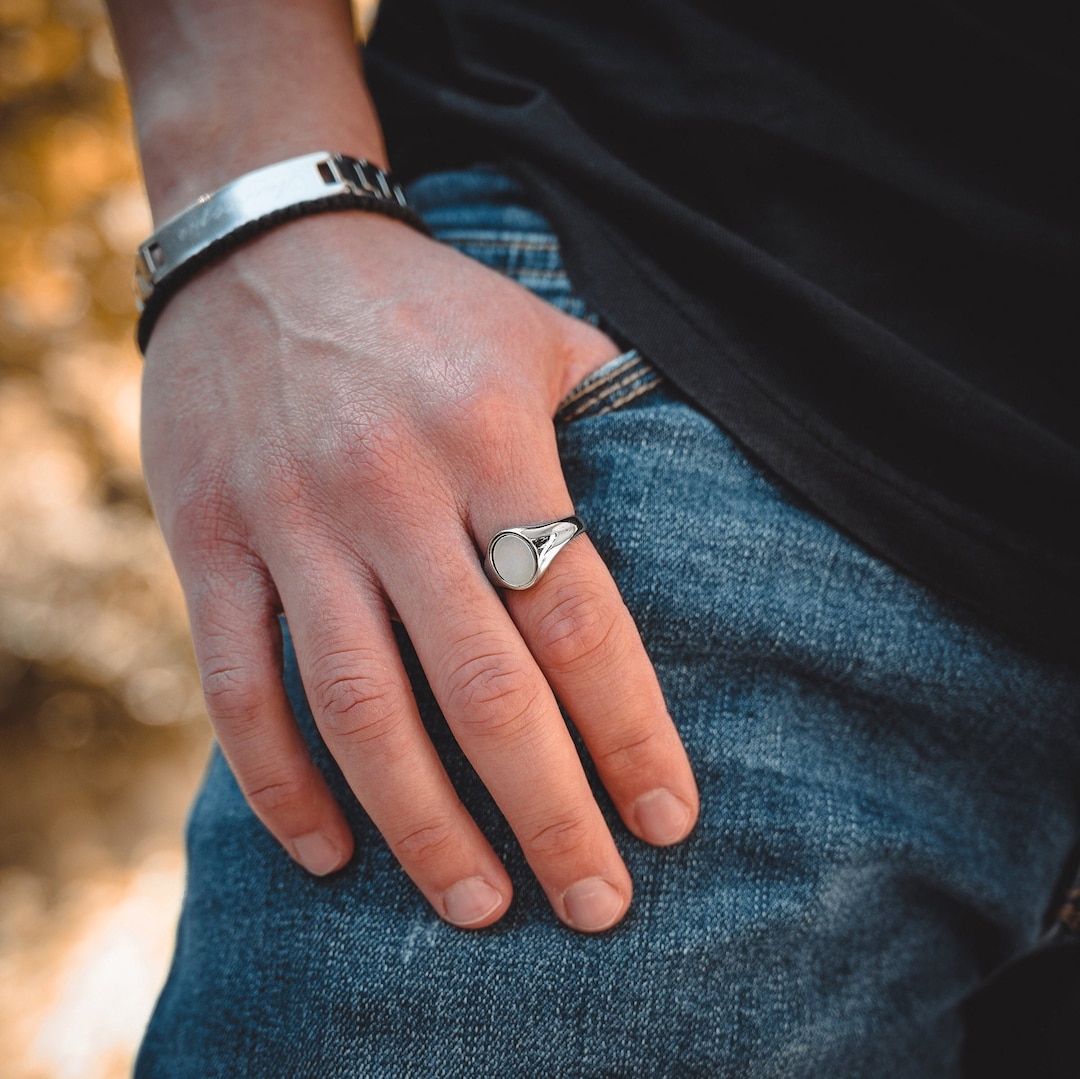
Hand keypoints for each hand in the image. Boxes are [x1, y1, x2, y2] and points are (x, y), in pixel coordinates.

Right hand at [142, 211, 698, 931]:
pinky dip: (281, 784)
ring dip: (425, 825)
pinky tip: (330, 854)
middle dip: (549, 811)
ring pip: (361, 709)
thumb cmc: (423, 304)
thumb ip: (615, 412)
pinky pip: (239, 687)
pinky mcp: (208, 542)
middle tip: (597, 904)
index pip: (579, 616)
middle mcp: (391, 489)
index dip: (629, 731)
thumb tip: (698, 491)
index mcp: (491, 438)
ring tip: (481, 906)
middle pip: (484, 688)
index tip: (669, 819)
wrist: (261, 246)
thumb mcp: (537, 335)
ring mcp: (289, 522)